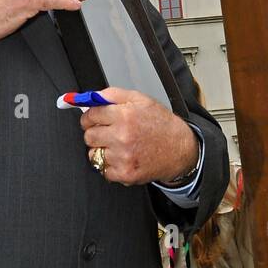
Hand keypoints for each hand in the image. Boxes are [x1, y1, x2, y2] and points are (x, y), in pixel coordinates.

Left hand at [80, 87, 199, 185]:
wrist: (179, 149)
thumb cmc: (160, 124)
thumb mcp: (141, 99)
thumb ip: (114, 94)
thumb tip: (93, 97)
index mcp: (125, 115)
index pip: (91, 115)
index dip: (90, 117)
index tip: (92, 119)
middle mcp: (122, 136)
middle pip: (89, 136)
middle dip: (94, 133)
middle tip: (106, 133)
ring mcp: (123, 157)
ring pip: (94, 154)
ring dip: (101, 150)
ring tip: (118, 146)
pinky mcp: (125, 173)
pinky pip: (103, 170)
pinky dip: (110, 165)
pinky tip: (122, 158)